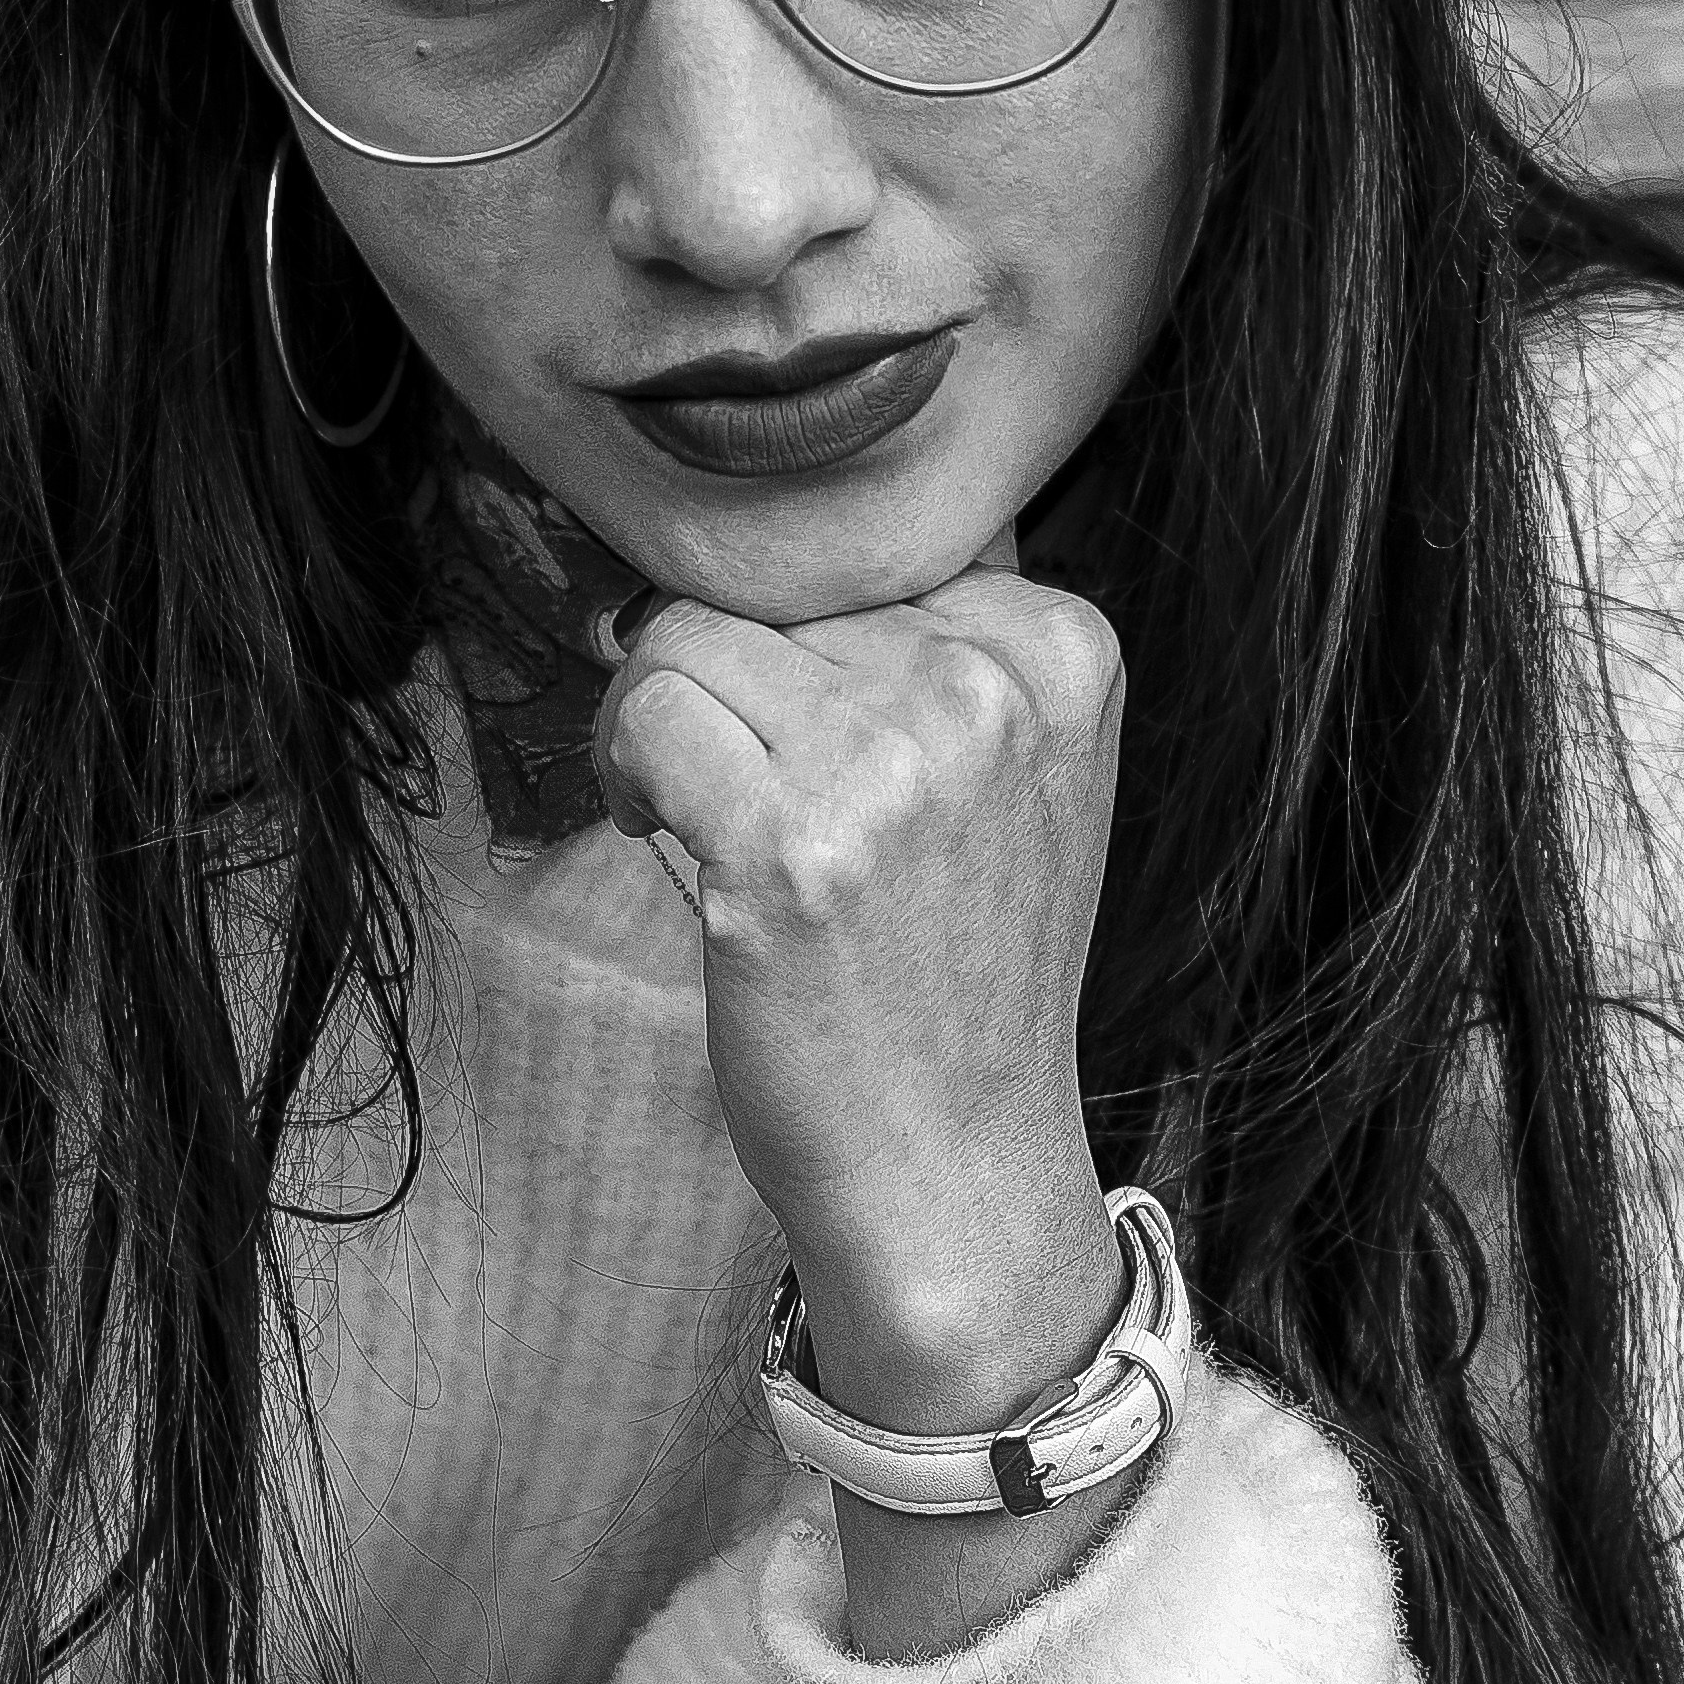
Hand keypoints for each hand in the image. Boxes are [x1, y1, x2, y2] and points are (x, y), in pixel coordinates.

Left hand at [592, 568, 1127, 1440]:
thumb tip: (763, 517)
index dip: (798, 635)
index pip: (862, 547)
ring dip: (658, 717)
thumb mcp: (1010, 773)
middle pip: (767, 585)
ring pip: (685, 632)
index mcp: (1059, 649)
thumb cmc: (953, 968)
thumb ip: (933, 641)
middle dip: (727, 678)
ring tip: (693, 811)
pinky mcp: (790, 845)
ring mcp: (891, 763)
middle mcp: (986, 689)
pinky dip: (624, 769)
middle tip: (737, 789)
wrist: (951, 1167)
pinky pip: (647, 712)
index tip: (802, 733)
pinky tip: (660, 837)